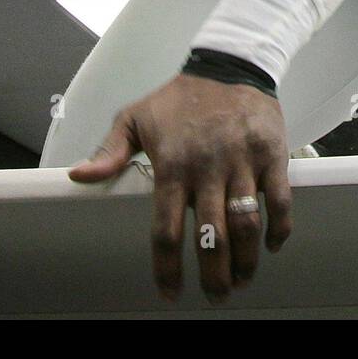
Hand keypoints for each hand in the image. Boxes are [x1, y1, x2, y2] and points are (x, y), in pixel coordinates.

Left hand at [68, 74, 292, 302]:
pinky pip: (279, 201)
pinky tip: (270, 245)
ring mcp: (242, 162)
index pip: (166, 230)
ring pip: (246, 225)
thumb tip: (78, 176)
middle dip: (214, 276)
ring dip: (246, 261)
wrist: (229, 63)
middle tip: (216, 295)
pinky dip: (278, 229)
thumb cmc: (178, 97)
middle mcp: (207, 168)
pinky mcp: (272, 154)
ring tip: (241, 278)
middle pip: (212, 238)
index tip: (170, 292)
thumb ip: (109, 152)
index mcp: (172, 165)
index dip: (168, 269)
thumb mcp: (135, 117)